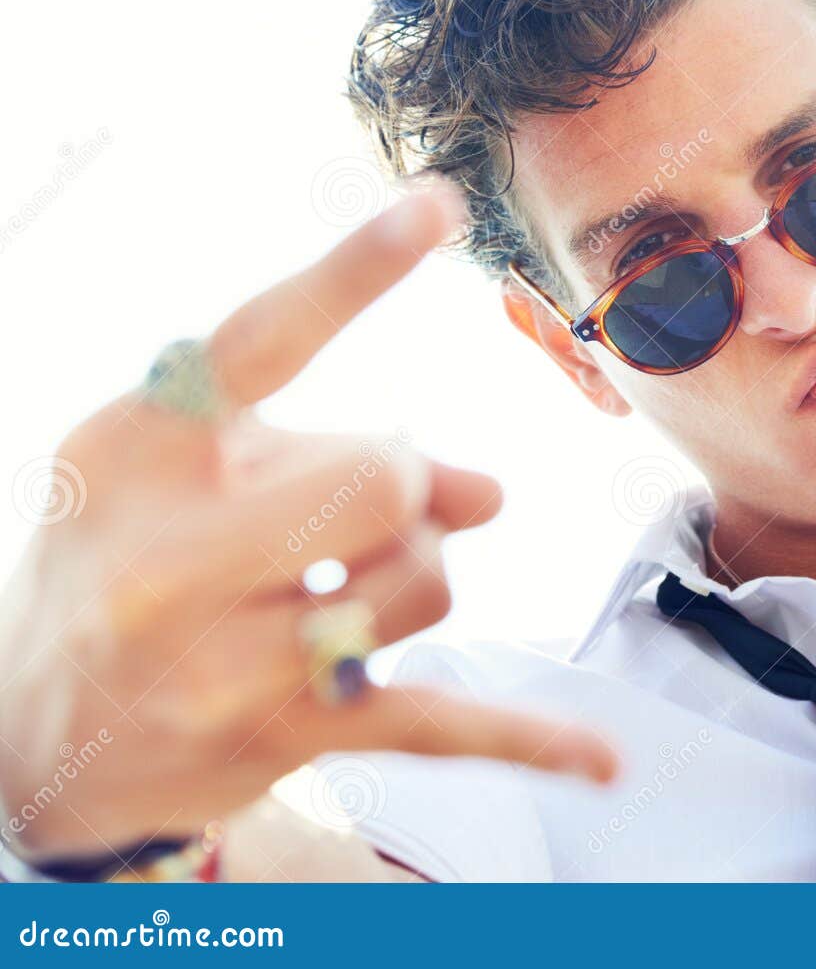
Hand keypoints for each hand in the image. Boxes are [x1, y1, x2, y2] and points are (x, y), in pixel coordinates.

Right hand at [0, 186, 615, 862]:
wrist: (25, 733)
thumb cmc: (127, 557)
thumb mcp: (194, 476)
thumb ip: (334, 449)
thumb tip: (492, 491)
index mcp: (137, 450)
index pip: (262, 343)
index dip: (353, 272)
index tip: (438, 204)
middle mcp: (168, 559)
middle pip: (386, 477)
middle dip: (404, 481)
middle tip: (363, 504)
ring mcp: (226, 662)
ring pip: (425, 584)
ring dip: (416, 575)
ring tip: (341, 589)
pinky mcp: (286, 741)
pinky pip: (439, 726)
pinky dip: (530, 742)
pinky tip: (604, 764)